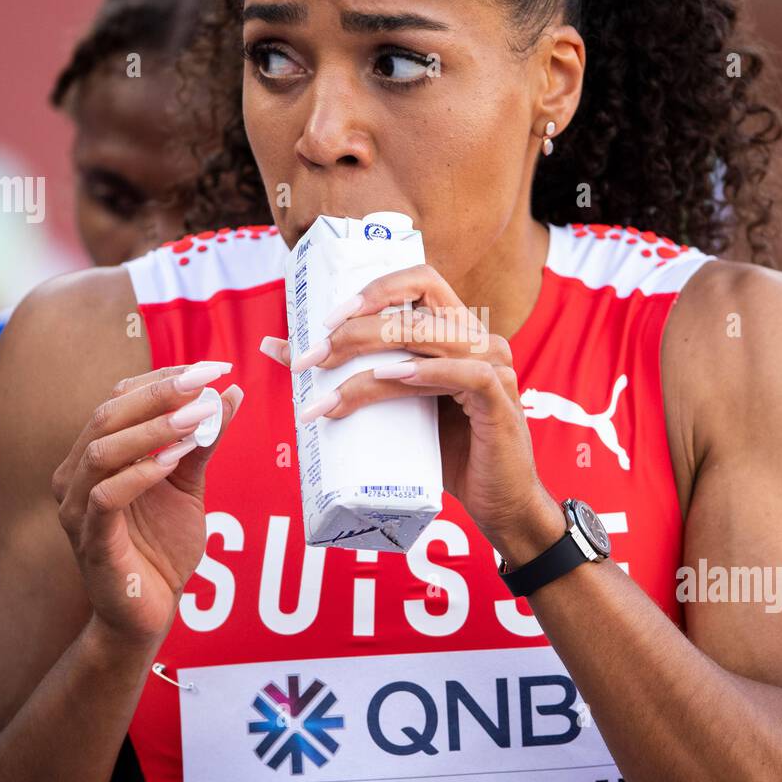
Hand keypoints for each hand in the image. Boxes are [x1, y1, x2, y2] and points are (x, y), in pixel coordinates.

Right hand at [51, 363, 242, 648]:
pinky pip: (105, 498)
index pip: (120, 398)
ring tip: (196, 419)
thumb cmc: (163, 546)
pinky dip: (139, 474)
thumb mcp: (189, 484)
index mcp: (97, 454)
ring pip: (101, 451)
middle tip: (204, 382)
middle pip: (106, 415)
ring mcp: (77, 507)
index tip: (209, 367)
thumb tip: (229, 391)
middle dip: (158, 393)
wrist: (152, 611)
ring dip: (152, 430)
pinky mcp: (91, 540)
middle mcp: (77, 474)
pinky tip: (173, 462)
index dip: (163, 378)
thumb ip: (204, 440)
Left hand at [260, 263, 561, 558]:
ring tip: (329, 393)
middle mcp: (478, 339)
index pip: (420, 281)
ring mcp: (494, 366)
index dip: (375, 288)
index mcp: (455, 332)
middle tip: (308, 362)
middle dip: (352, 332)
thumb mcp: (394, 409)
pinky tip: (392, 376)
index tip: (327, 319)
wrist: (498, 500)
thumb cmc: (446, 452)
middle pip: (414, 311)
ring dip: (371, 362)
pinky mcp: (502, 401)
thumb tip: (279, 349)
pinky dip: (426, 371)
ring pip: (428, 341)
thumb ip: (352, 376)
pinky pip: (466, 373)